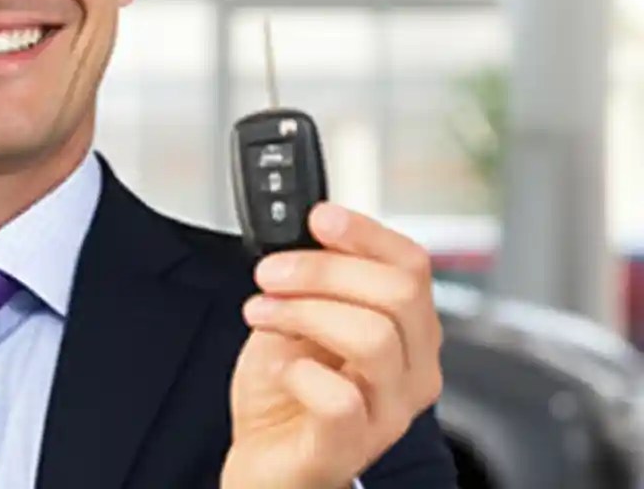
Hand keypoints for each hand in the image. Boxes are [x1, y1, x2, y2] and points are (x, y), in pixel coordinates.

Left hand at [220, 202, 443, 488]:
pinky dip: (299, 372)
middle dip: (322, 271)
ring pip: (373, 336)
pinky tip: (280, 369)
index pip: (413, 266)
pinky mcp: (351, 445)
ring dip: (304, 312)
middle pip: (397, 293)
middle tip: (270, 275)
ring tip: (263, 314)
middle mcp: (411, 370)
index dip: (367, 232)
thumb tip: (311, 230)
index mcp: (407, 331)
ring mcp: (388, 412)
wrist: (265, 458)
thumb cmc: (287, 389)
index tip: (320, 217)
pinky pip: (340, 398)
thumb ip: (316, 278)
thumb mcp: (300, 315)